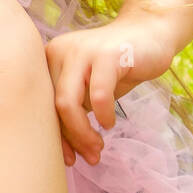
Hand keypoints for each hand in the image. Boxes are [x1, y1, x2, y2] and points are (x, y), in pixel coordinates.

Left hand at [44, 16, 176, 166]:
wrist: (150, 34)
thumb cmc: (116, 67)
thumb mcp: (88, 89)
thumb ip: (74, 111)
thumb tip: (66, 152)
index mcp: (49, 60)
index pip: (41, 105)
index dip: (54, 137)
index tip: (68, 159)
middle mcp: (59, 52)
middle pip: (52, 107)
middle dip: (70, 138)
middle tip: (89, 157)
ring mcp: (81, 51)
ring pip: (68, 103)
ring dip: (84, 133)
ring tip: (98, 146)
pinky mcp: (106, 55)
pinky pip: (98, 94)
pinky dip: (103, 115)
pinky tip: (109, 123)